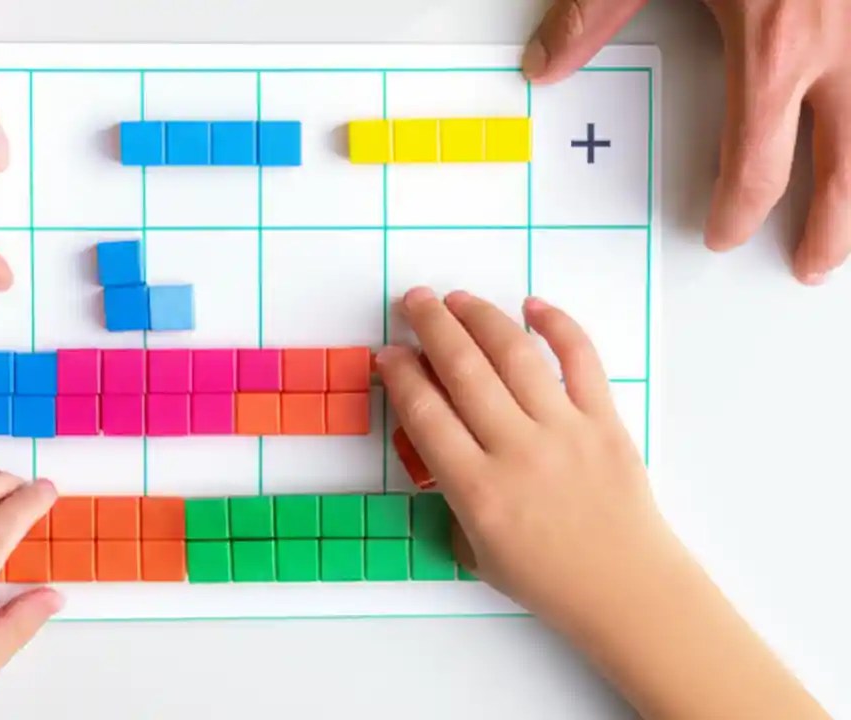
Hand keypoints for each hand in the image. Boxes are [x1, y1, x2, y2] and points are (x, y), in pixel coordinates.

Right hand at [378, 288, 681, 625]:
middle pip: (463, 370)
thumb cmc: (547, 578)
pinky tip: (532, 306)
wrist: (626, 591)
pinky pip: (580, 360)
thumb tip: (436, 436)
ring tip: (457, 298)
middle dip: (431, 327)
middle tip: (413, 302)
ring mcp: (564, 431)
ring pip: (514, 354)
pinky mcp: (604, 421)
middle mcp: (518, 452)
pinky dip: (558, 325)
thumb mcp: (472, 550)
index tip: (388, 354)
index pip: (425, 413)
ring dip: (480, 316)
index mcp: (478, 491)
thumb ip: (448, 495)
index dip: (400, 374)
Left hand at [524, 0, 850, 283]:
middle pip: (842, 164)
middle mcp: (830, 44)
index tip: (723, 234)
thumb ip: (591, 17)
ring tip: (846, 220)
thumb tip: (544, 65)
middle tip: (809, 261)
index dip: (740, 211)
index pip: (757, 165)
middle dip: (829, 225)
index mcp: (772, 48)